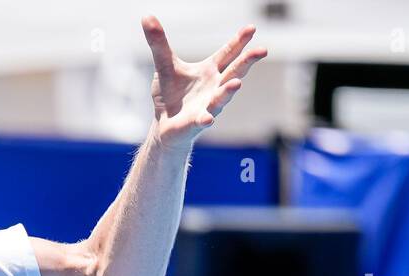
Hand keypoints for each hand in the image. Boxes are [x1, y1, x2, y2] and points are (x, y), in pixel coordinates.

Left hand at [141, 16, 265, 149]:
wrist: (164, 124)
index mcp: (210, 70)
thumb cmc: (170, 95)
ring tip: (237, 84)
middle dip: (247, 62)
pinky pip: (204, 119)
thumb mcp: (164, 65)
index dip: (239, 41)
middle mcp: (214, 87)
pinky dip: (206, 118)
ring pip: (222, 97)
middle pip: (234, 72)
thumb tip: (147, 16)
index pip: (228, 53)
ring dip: (229, 91)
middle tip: (262, 50)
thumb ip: (159, 43)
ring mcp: (208, 105)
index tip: (251, 28)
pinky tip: (208, 118)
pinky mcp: (197, 122)